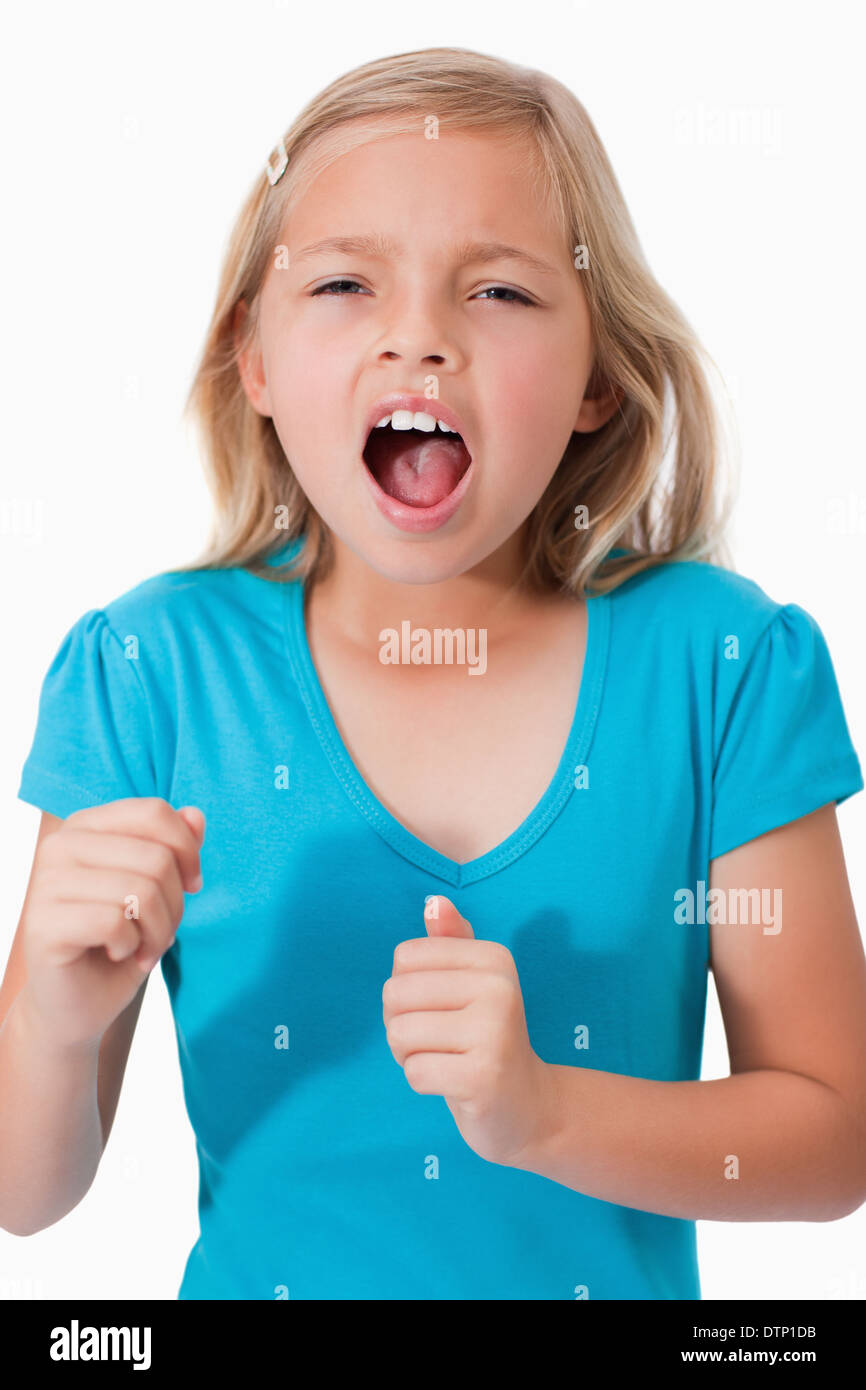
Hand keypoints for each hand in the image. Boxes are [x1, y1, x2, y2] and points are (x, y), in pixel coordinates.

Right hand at [21, 798, 204, 1048]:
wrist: (77, 1005)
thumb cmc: (119, 942)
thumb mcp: (157, 890)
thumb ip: (174, 848)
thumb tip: (194, 815)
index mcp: (85, 826)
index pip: (153, 812)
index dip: (187, 851)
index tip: (191, 886)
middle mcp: (59, 846)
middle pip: (156, 857)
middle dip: (175, 905)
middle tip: (161, 934)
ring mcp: (45, 883)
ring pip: (141, 890)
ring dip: (159, 931)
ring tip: (144, 948)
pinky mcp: (42, 924)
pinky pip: (115, 922)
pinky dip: (133, 946)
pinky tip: (120, 955)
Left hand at [382, 894, 551, 1167]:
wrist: (528, 1105)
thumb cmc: (485, 1038)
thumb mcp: (472, 984)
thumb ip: (450, 942)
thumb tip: (433, 903)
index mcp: (494, 958)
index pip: (405, 957)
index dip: (405, 988)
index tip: (438, 1009)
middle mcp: (499, 987)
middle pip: (396, 994)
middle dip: (400, 1024)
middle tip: (437, 1041)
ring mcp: (493, 1032)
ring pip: (400, 1034)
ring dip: (409, 1055)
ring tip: (444, 1060)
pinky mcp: (482, 1076)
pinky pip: (414, 1071)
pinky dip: (423, 1082)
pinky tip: (453, 1083)